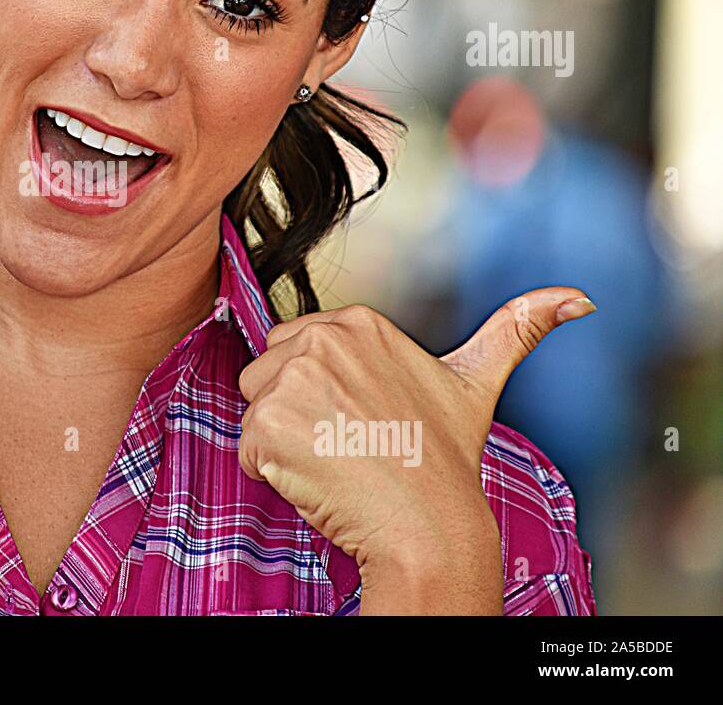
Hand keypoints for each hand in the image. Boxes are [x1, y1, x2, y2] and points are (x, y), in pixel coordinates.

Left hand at [237, 289, 596, 590]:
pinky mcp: (267, 422)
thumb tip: (577, 297)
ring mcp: (292, 380)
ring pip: (254, 410)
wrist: (428, 527)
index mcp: (359, 324)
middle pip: (266, 373)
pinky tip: (317, 480)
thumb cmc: (445, 460)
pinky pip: (246, 447)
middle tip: (348, 444)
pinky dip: (270, 472)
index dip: (321, 393)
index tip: (361, 420)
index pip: (296, 347)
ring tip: (335, 461)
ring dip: (282, 442)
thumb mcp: (475, 383)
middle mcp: (322, 340)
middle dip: (295, 412)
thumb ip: (516, 330)